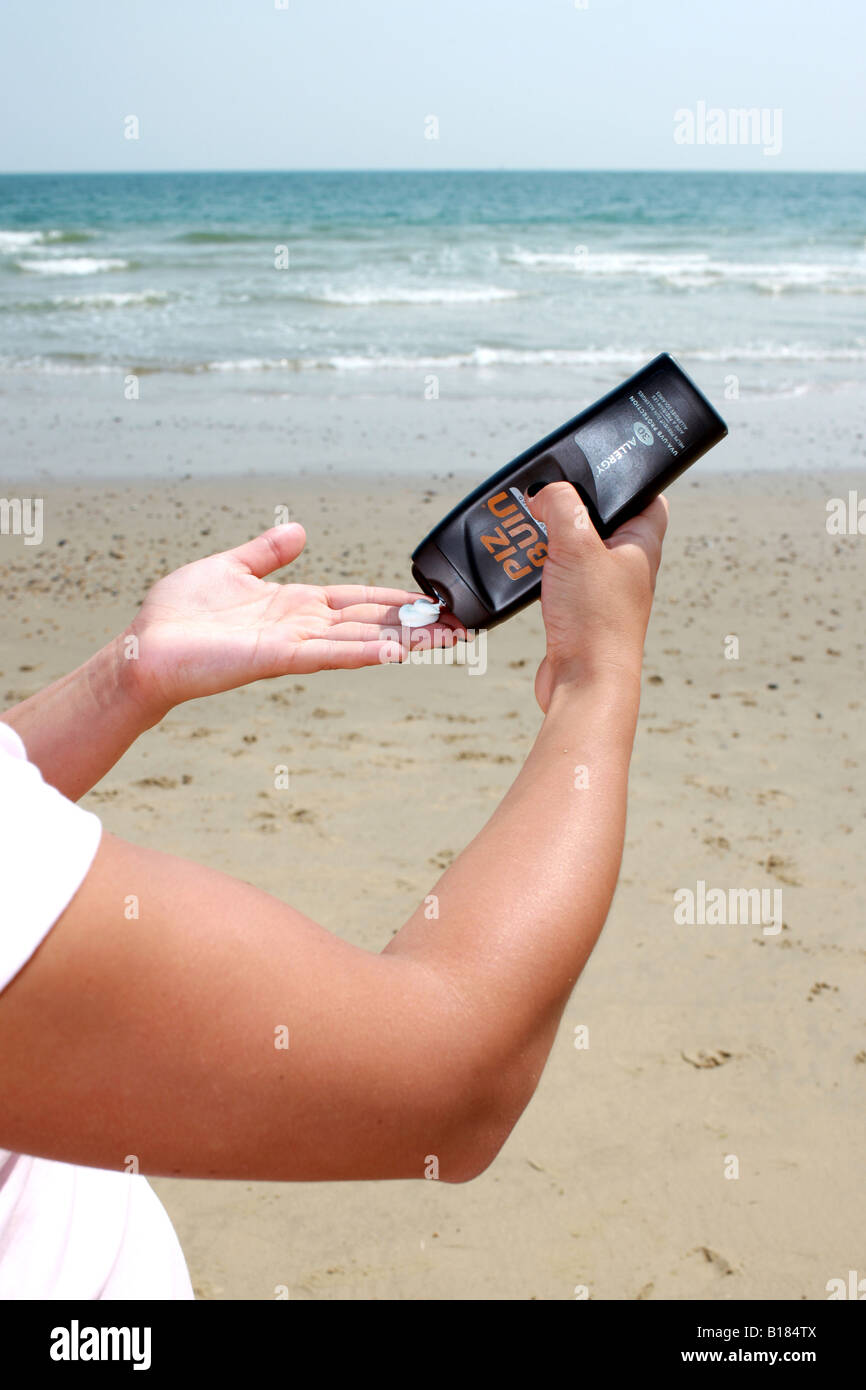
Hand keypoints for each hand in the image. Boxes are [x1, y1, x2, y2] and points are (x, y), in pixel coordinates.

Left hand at [123, 522, 460, 721]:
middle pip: (370, 622)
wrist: (145, 647)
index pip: (357, 601)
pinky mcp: (276, 658)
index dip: (394, 600)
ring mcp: (292, 644)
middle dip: (415, 624)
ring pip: (360, 639)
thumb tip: (298, 530)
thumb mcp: (228, 567)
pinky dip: (361, 653)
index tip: (432, 601)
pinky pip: (327, 654)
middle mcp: (301, 626)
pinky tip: (394, 652)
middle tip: (461, 627)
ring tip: (446, 639)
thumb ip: (266, 553)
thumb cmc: (177, 615)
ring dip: (404, 640)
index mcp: (294, 604)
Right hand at [524, 484, 668, 713]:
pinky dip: (541, 570)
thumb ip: (561, 506)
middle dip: (573, 509)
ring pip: (576, 550)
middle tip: (549, 500)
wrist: (585, 682)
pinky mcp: (579, 611)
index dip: (628, 480)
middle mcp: (627, 566)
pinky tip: (525, 569)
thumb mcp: (577, 546)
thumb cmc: (597, 622)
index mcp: (641, 545)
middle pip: (603, 521)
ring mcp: (603, 590)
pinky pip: (558, 578)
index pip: (648, 497)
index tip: (600, 469)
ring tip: (530, 532)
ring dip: (551, 541)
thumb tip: (546, 493)